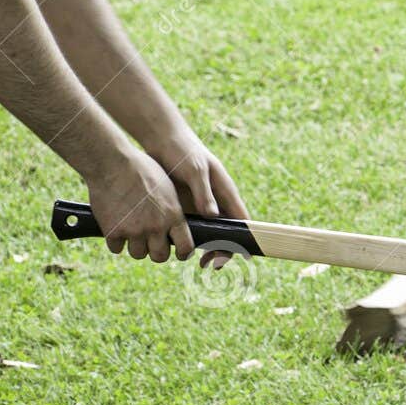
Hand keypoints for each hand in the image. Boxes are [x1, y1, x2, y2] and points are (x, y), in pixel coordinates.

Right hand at [84, 150, 194, 263]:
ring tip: (131, 232)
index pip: (186, 247)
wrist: (112, 162)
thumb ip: (173, 211)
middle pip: (160, 256)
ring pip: (138, 254)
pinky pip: (116, 248)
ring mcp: (134, 230)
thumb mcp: (167, 188)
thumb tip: (176, 227)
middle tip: (151, 244)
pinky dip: (115, 241)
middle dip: (156, 252)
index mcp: (173, 216)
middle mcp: (156, 227)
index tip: (179, 254)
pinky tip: (115, 228)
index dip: (183, 253)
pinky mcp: (113, 231)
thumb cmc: (141, 169)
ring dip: (135, 246)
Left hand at [146, 131, 247, 269]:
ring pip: (211, 233)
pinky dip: (189, 240)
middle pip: (228, 232)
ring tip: (194, 261)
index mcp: (226, 192)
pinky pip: (192, 228)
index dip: (244, 239)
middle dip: (223, 250)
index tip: (240, 256)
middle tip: (209, 264)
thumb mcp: (194, 169)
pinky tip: (179, 248)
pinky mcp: (187, 206)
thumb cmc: (182, 150)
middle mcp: (217, 202)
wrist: (162, 140)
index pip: (242, 221)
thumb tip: (213, 215)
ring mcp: (202, 205)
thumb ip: (203, 192)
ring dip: (206, 249)